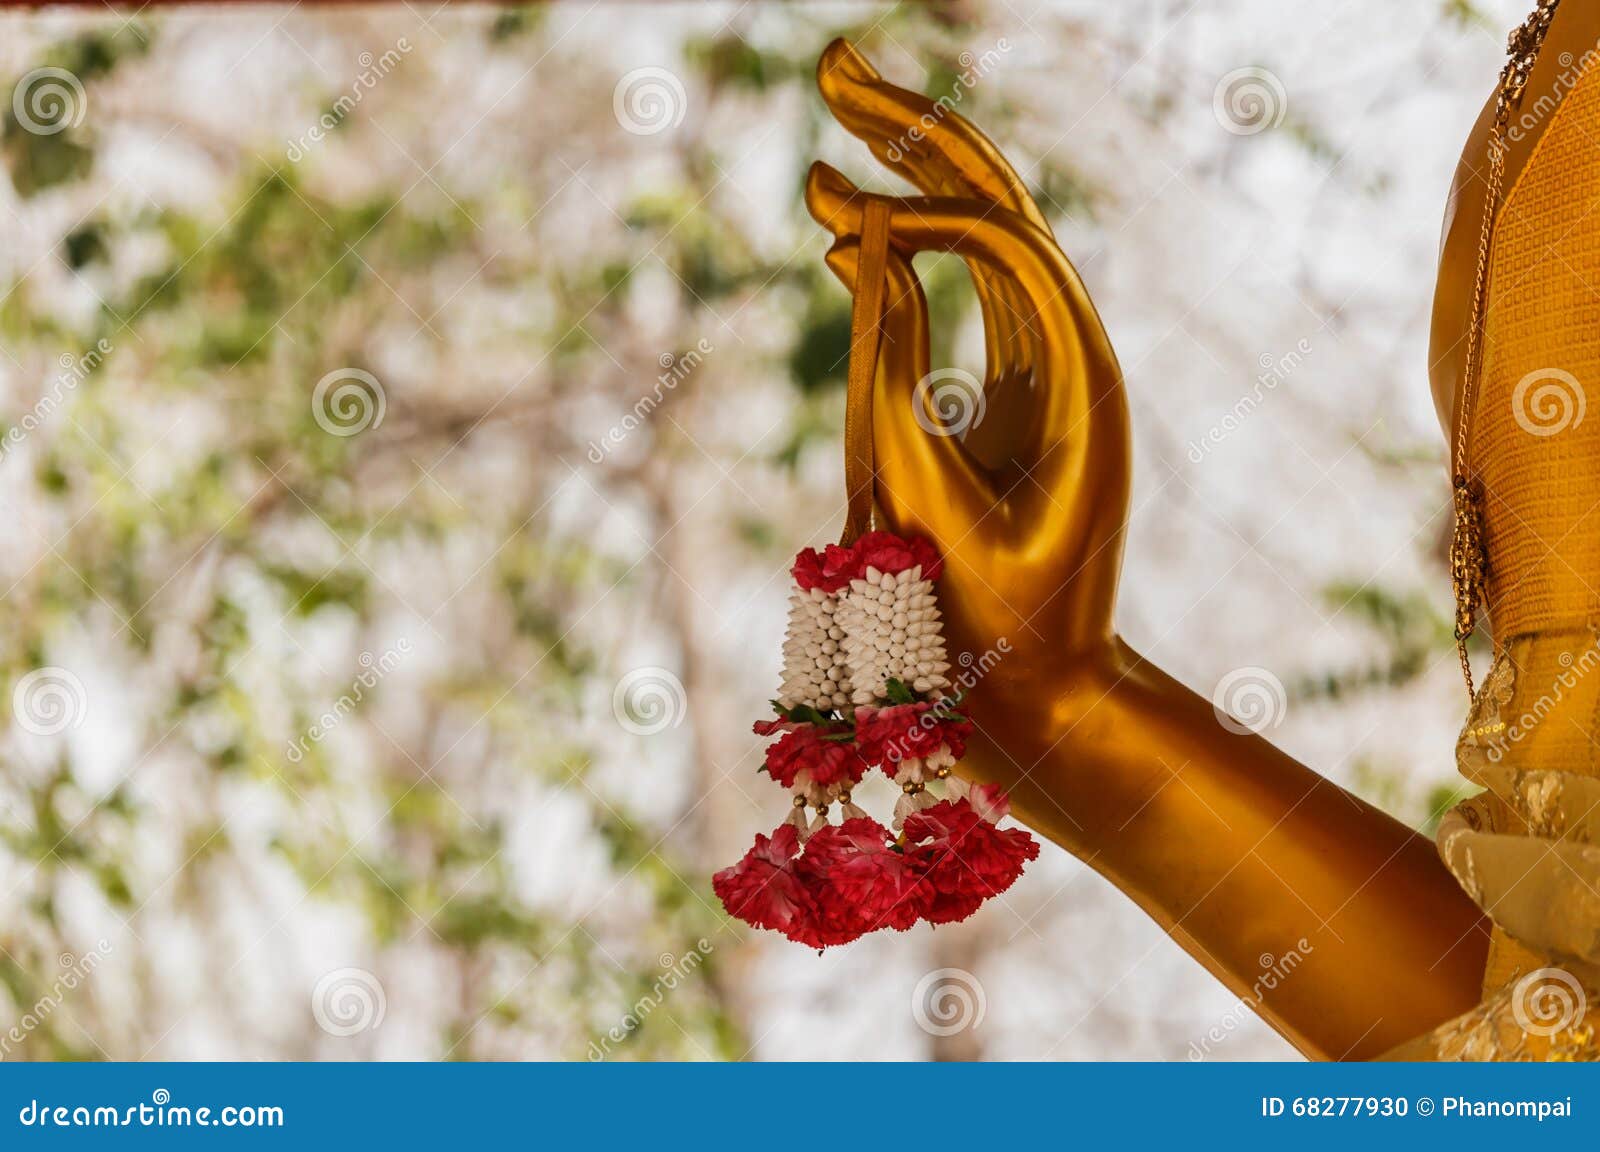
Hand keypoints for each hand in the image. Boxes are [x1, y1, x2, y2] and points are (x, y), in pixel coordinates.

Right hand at [805, 39, 1132, 780]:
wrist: (1041, 705)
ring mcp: (1040, 372)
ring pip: (979, 240)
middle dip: (916, 133)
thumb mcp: (928, 505)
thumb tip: (861, 245)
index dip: (912, 217)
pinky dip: (899, 263)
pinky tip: (839, 232)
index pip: (997, 244)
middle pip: (1000, 205)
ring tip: (827, 118)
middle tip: (830, 67)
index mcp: (1076, 376)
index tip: (826, 223)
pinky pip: (955, 303)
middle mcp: (1068, 354)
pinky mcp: (1006, 398)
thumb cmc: (991, 631)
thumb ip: (889, 375)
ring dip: (906, 177)